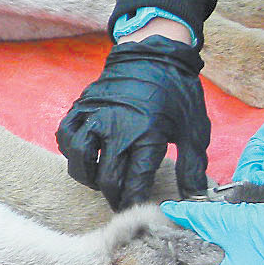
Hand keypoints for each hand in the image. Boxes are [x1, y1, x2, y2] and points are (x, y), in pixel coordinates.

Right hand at [57, 36, 209, 208]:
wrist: (153, 54)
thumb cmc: (176, 93)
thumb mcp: (194, 129)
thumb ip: (193, 166)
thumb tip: (197, 198)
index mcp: (148, 136)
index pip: (135, 183)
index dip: (135, 202)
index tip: (137, 210)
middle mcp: (117, 129)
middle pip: (106, 178)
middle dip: (113, 197)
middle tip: (120, 202)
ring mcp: (95, 117)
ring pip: (79, 160)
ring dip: (88, 177)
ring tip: (99, 180)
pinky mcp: (81, 107)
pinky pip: (66, 136)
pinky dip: (70, 151)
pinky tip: (83, 156)